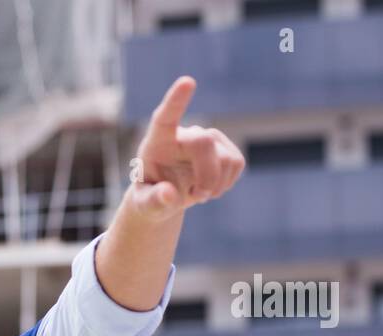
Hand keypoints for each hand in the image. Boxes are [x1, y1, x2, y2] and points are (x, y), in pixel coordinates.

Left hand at [129, 75, 245, 221]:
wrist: (166, 196)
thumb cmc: (151, 197)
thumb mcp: (145, 206)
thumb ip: (153, 201)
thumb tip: (169, 194)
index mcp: (157, 142)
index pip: (166, 116)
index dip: (176, 100)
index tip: (187, 82)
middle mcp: (184, 134)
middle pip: (204, 143)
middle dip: (207, 176)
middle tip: (198, 197)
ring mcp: (207, 137)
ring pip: (226, 158)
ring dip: (216, 185)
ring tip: (198, 193)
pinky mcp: (225, 147)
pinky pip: (237, 163)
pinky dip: (226, 183)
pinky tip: (210, 187)